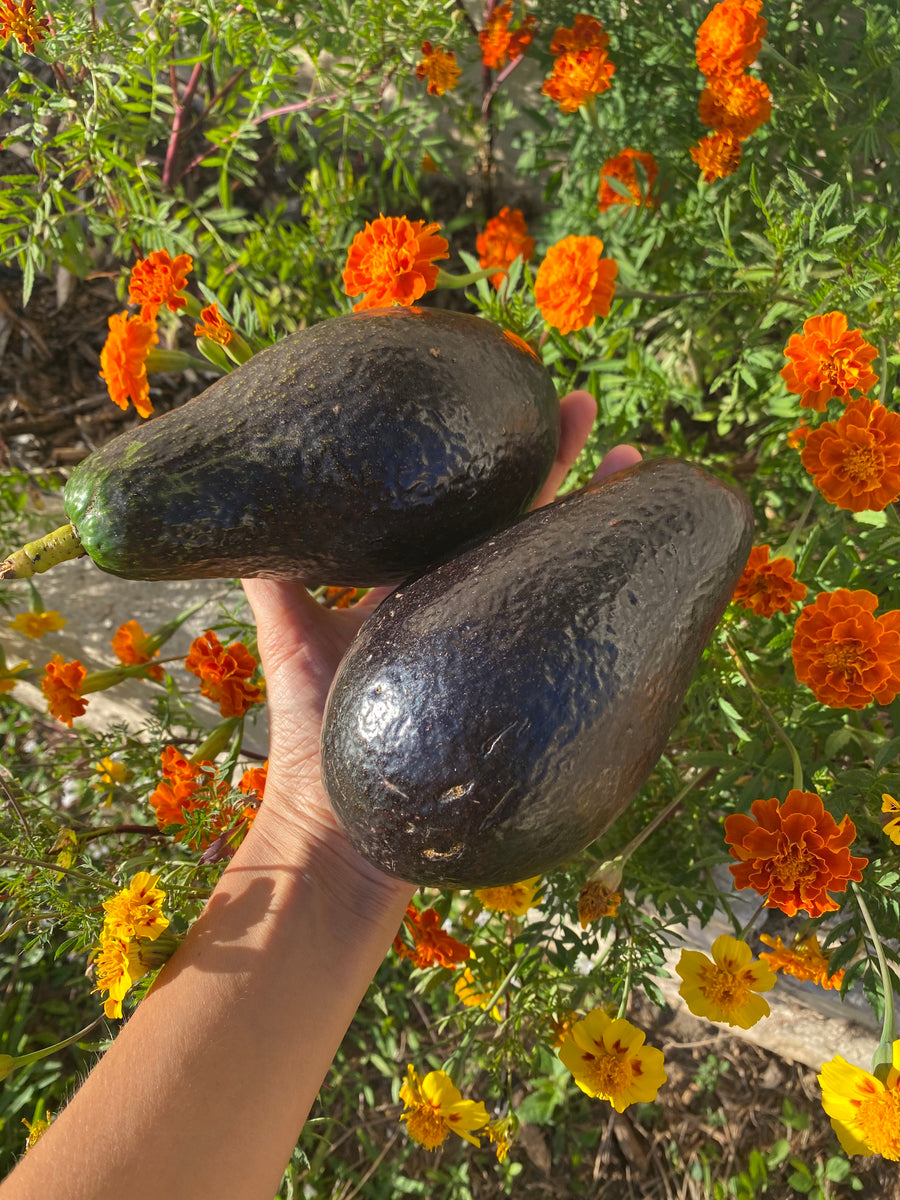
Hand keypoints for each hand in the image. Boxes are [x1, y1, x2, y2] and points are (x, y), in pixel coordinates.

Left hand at [240, 391, 639, 908]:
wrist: (345, 843)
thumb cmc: (313, 745)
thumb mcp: (290, 643)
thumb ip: (274, 574)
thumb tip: (247, 494)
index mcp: (418, 591)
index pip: (465, 508)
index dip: (493, 461)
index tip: (516, 407)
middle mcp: (465, 614)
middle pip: (523, 527)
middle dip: (562, 470)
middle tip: (600, 416)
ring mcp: (499, 653)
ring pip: (555, 573)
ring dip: (600, 521)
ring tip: (645, 473)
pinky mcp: (525, 695)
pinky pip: (569, 636)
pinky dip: (606, 598)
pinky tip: (648, 564)